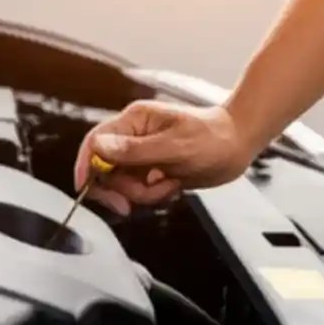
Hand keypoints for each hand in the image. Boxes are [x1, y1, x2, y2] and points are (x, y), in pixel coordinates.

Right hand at [73, 101, 257, 215]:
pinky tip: (172, 185)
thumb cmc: (213, 138)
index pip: (95, 142)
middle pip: (105, 168)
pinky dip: (152, 194)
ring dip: (142, 193)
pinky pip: (138, 188)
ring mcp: (142, 153)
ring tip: (169, 186)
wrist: (238, 144)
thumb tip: (99, 148)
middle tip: (133, 203)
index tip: (85, 188)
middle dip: (121, 188)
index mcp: (134, 121)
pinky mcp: (151, 169)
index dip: (86, 166)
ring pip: (122, 182)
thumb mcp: (176, 146)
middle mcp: (133, 136)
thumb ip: (136, 150)